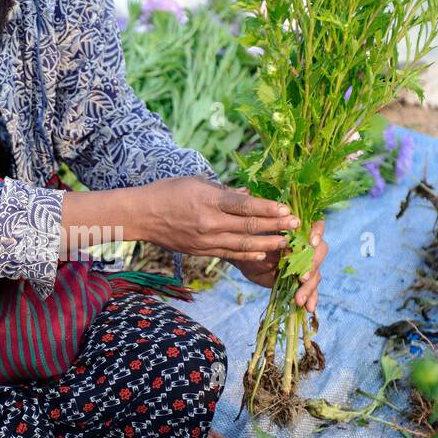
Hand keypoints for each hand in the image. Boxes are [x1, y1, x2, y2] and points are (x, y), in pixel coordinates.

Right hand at [138, 176, 300, 262]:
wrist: (141, 216)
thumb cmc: (167, 192)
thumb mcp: (196, 183)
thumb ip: (223, 191)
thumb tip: (248, 195)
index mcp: (209, 200)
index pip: (245, 206)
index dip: (268, 208)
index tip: (287, 209)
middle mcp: (209, 222)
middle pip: (248, 227)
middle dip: (275, 226)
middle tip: (296, 225)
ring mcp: (205, 240)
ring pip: (242, 245)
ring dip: (266, 244)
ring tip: (285, 243)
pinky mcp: (201, 251)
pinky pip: (228, 254)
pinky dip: (246, 255)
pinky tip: (261, 255)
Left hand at [230, 215, 327, 313]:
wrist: (242, 255)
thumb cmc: (249, 240)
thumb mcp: (258, 236)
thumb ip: (273, 238)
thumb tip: (286, 242)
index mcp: (298, 227)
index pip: (316, 225)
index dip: (318, 232)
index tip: (312, 241)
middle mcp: (305, 244)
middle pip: (320, 251)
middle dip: (312, 265)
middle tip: (302, 278)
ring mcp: (305, 262)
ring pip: (316, 272)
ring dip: (309, 287)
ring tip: (299, 299)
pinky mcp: (301, 279)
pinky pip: (310, 288)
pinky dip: (311, 298)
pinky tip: (309, 307)